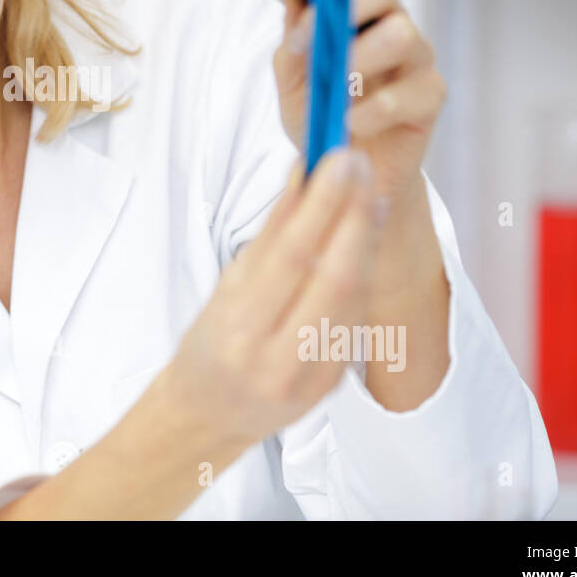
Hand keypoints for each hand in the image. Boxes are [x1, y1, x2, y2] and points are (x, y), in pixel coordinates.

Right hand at [161, 147, 383, 451]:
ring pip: (355, 298)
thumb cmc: (208, 344)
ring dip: (367, 240)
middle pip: (335, 277)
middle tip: (362, 165)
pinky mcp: (333, 385)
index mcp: (239, 330)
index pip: (291, 256)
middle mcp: (277, 358)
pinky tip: (364, 242)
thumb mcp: (226, 287)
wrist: (208, 417)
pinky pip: (355, 320)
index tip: (339, 159)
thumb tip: (303, 175)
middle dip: (355, 214)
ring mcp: (310, 378)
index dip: (322, 204)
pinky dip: (364, 274)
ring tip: (368, 195)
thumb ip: (270, 235)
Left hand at [271, 0, 446, 213]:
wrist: (338, 163)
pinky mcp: (429, 96)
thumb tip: (300, 20)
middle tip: (311, 42)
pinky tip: (349, 122)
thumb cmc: (317, 109)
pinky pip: (409, 92)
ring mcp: (414, 56)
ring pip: (401, 32)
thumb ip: (294, 43)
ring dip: (359, 57)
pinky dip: (372, 109)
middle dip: (345, 5)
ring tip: (335, 87)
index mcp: (353, 4)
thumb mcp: (291, 76)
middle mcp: (388, 20)